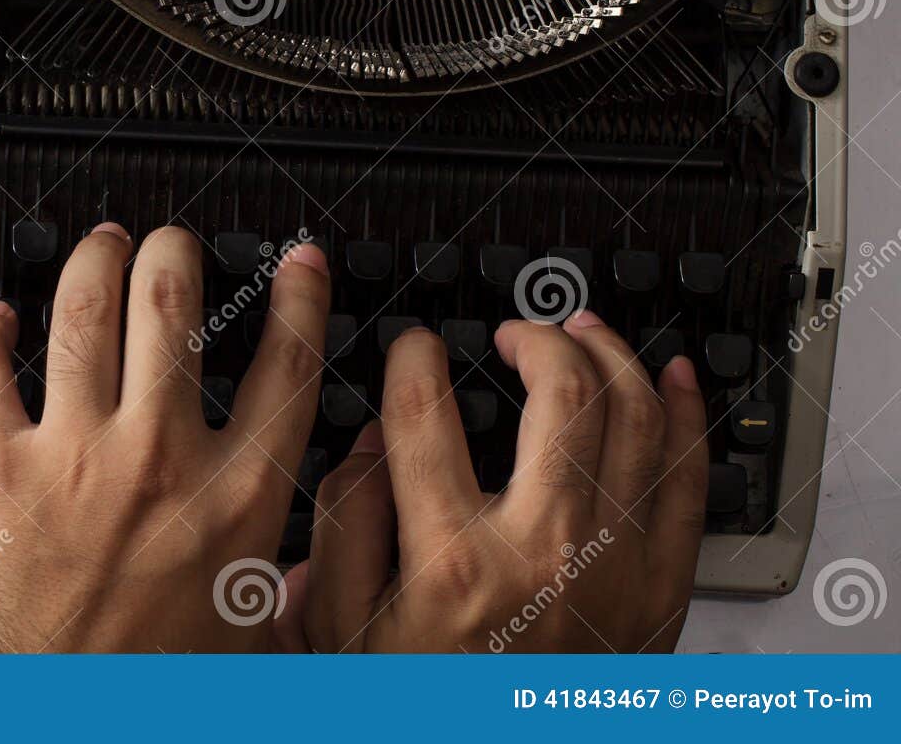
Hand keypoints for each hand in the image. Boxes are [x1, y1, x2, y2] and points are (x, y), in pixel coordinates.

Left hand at [0, 224, 330, 652]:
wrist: (43, 721)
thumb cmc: (143, 691)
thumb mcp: (251, 641)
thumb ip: (286, 585)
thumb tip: (320, 566)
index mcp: (232, 499)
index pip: (283, 367)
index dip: (297, 298)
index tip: (295, 262)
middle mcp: (156, 460)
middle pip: (172, 307)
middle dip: (175, 253)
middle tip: (172, 243)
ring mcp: (73, 455)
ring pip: (83, 314)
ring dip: (94, 263)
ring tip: (102, 245)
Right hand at [282, 315, 708, 652]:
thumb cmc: (426, 702)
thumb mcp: (344, 629)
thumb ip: (344, 525)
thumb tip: (368, 443)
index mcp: (451, 560)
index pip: (425, 412)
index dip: (413, 357)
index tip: (413, 347)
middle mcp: (542, 553)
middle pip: (561, 394)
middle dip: (535, 337)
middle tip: (513, 332)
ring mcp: (614, 568)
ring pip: (635, 418)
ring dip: (609, 354)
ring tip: (580, 332)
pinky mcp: (661, 590)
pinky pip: (690, 479)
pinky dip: (686, 414)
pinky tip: (667, 376)